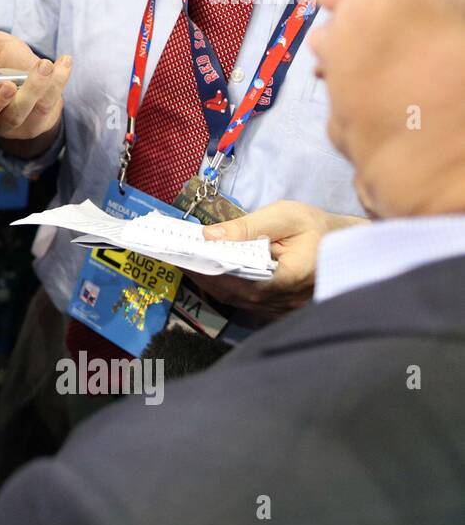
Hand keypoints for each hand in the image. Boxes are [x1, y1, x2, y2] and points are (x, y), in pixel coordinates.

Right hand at [0, 30, 71, 154]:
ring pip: (19, 113)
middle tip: (7, 85)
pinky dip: (58, 81)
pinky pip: (48, 103)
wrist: (34, 72)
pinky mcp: (38, 120)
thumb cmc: (6, 59)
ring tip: (44, 66)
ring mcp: (13, 121)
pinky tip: (64, 62)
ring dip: (32, 89)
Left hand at [195, 200, 367, 318]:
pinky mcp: (278, 307)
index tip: (188, 259)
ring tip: (187, 264)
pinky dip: (224, 288)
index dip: (213, 274)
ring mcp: (283, 308)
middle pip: (236, 295)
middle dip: (205, 277)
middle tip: (178, 259)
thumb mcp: (285, 216)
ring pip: (238, 301)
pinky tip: (208, 274)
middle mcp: (287, 300)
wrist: (346, 243)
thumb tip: (209, 235)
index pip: (244, 283)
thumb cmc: (317, 227)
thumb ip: (248, 226)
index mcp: (292, 277)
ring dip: (210, 284)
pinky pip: (245, 303)